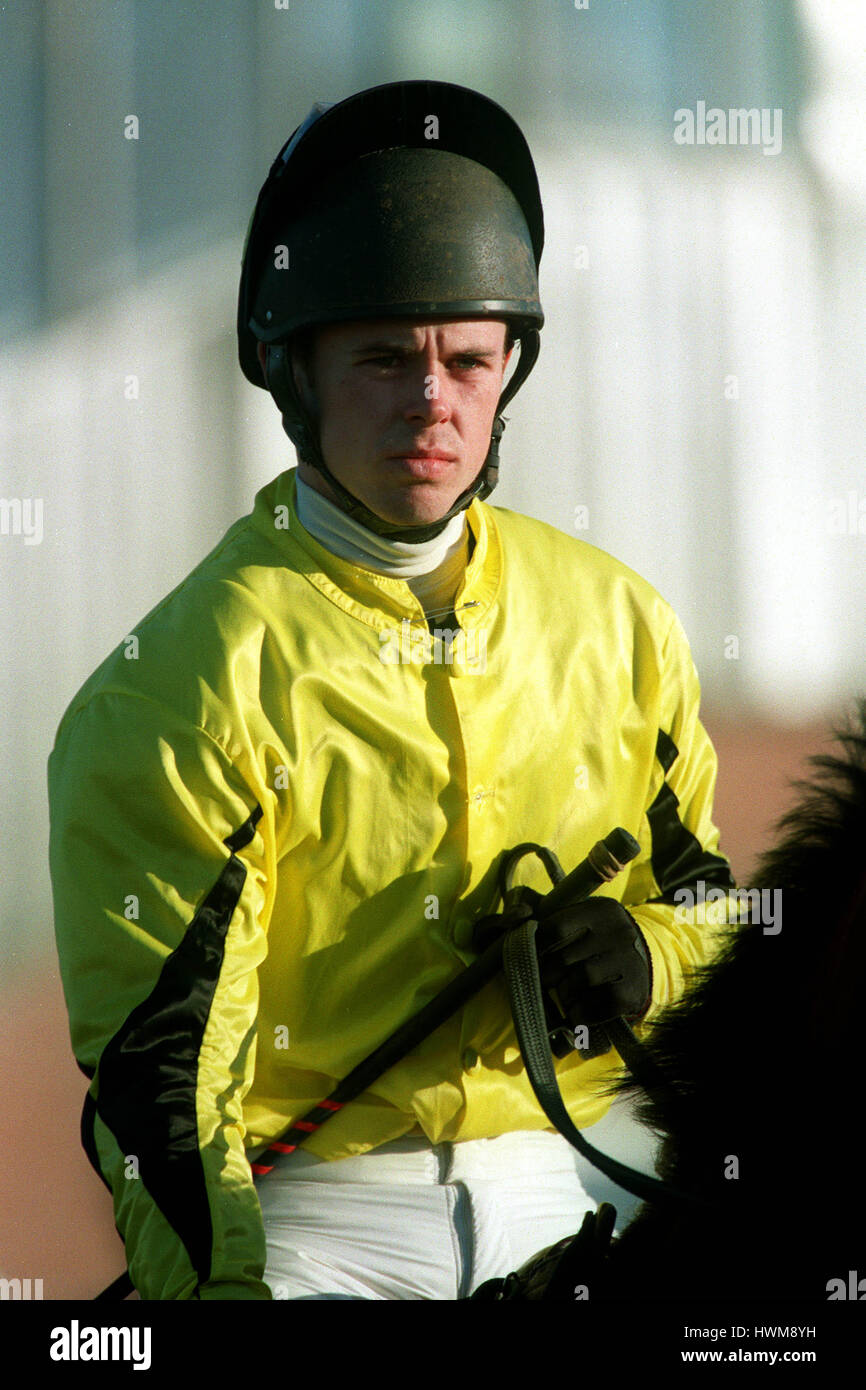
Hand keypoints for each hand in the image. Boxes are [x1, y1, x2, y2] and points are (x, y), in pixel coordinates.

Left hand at [536, 898, 651, 1026]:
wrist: (638, 964)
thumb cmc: (592, 940)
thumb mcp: (574, 917)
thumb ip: (539, 911)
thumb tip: (514, 916)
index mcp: (600, 910)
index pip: (555, 928)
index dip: (536, 946)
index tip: (530, 957)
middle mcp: (620, 932)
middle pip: (564, 958)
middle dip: (548, 975)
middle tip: (545, 981)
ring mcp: (629, 962)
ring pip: (579, 981)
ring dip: (564, 994)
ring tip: (565, 994)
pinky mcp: (633, 992)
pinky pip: (595, 1007)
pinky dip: (579, 1013)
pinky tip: (578, 1009)